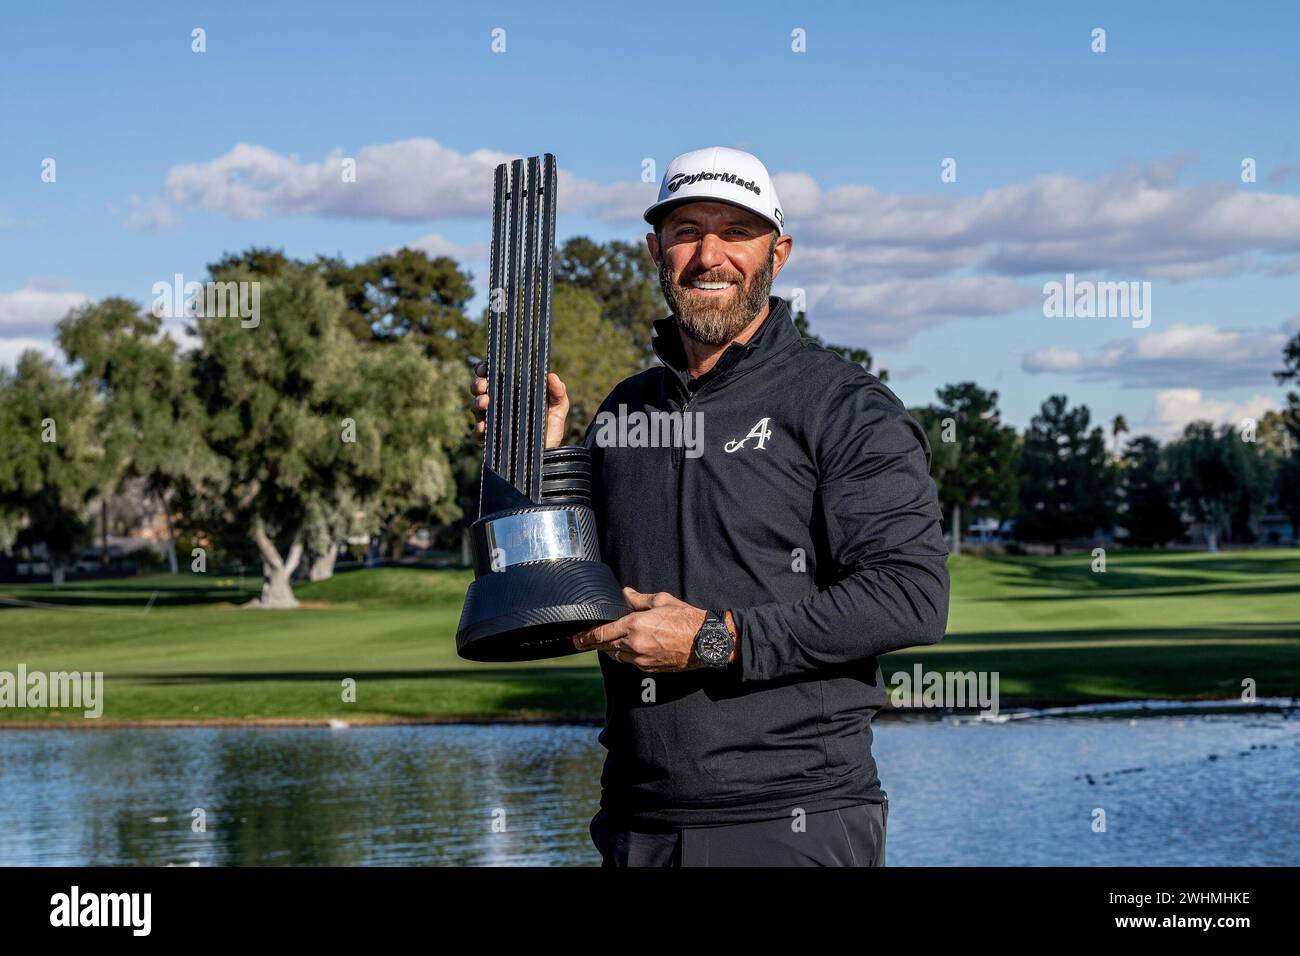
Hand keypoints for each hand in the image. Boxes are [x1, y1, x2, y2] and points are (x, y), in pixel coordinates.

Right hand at [471, 363, 570, 448]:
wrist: (548, 455)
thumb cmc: (550, 429)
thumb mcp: (558, 409)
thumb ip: (558, 392)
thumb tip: (552, 376)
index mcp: (511, 392)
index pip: (493, 376)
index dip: (485, 369)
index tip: (485, 367)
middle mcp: (497, 405)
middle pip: (479, 389)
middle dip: (478, 384)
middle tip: (484, 385)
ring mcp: (492, 421)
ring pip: (476, 408)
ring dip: (477, 402)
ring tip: (484, 401)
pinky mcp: (490, 440)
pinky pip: (478, 433)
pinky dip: (478, 428)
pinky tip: (483, 426)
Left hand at [572, 588, 713, 671]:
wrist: (705, 642)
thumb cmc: (685, 618)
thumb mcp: (660, 600)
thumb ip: (638, 599)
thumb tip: (624, 593)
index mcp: (633, 626)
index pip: (600, 634)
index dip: (585, 638)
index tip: (576, 639)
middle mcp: (633, 645)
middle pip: (605, 647)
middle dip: (596, 643)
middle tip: (586, 640)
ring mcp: (640, 659)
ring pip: (616, 656)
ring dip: (612, 649)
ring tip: (614, 640)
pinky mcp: (648, 669)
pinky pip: (630, 662)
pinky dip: (627, 655)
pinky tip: (633, 647)